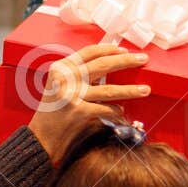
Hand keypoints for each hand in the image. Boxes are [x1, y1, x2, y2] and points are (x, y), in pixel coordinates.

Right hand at [26, 43, 150, 161]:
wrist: (41, 137)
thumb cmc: (55, 111)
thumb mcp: (62, 86)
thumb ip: (82, 75)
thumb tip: (111, 63)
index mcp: (61, 68)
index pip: (89, 52)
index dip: (109, 49)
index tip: (125, 50)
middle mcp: (65, 78)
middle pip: (102, 65)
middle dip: (126, 62)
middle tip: (144, 60)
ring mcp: (72, 95)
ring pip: (109, 90)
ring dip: (130, 90)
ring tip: (146, 89)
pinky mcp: (79, 112)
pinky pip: (107, 109)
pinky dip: (117, 111)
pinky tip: (122, 112)